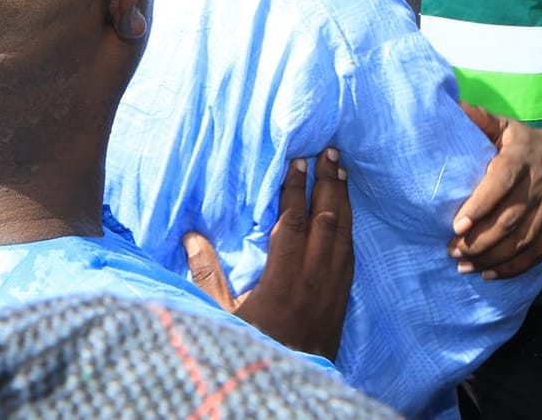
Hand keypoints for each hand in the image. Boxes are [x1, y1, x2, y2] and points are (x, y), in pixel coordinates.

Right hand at [185, 148, 353, 359]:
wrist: (287, 389)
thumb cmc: (251, 351)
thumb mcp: (221, 318)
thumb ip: (206, 276)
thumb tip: (191, 236)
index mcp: (284, 281)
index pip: (295, 223)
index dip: (296, 190)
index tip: (298, 162)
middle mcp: (314, 281)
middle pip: (327, 222)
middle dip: (328, 184)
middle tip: (329, 151)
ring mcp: (332, 293)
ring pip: (344, 237)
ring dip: (343, 202)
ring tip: (341, 172)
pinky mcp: (341, 304)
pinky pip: (350, 258)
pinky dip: (349, 230)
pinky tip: (347, 218)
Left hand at [449, 103, 541, 279]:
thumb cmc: (527, 142)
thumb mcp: (506, 125)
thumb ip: (480, 119)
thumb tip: (451, 107)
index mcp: (522, 158)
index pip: (501, 183)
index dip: (481, 205)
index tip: (457, 224)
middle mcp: (538, 186)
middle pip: (509, 220)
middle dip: (479, 240)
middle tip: (452, 250)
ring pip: (521, 241)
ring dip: (491, 257)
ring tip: (463, 265)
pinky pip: (536, 253)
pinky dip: (512, 268)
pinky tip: (488, 274)